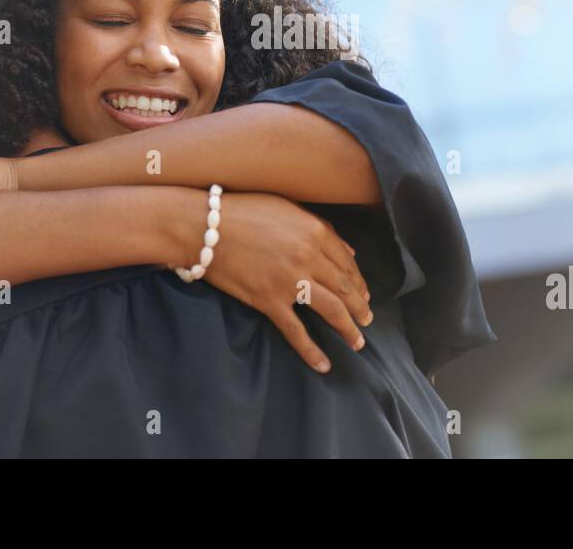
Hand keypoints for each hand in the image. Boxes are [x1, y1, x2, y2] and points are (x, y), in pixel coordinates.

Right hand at [191, 192, 374, 373]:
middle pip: (345, 288)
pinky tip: (324, 365)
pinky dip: (312, 351)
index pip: (348, 262)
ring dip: (349, 329)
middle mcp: (309, 257)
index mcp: (316, 232)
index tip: (364, 293)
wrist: (204, 228)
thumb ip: (320, 227)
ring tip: (358, 342)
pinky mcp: (269, 301)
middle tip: (368, 319)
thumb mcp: (287, 207)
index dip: (359, 281)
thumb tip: (349, 250)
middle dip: (361, 307)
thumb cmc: (244, 211)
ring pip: (332, 310)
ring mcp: (290, 282)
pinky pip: (297, 332)